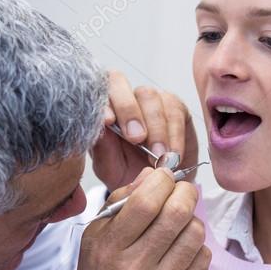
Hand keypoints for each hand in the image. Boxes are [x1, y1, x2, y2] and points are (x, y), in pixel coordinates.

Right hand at [36, 168, 210, 269]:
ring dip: (193, 222)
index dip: (164, 181)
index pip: (146, 200)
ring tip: (181, 228)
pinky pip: (203, 262)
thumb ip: (119, 205)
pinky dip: (197, 251)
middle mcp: (133, 268)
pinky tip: (182, 255)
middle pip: (177, 213)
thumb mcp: (93, 243)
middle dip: (186, 194)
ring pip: (195, 235)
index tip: (167, 177)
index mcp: (108, 247)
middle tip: (184, 194)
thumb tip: (151, 175)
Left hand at [92, 71, 198, 190]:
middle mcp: (122, 98)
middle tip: (136, 139)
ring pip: (150, 96)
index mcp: (101, 109)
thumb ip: (103, 150)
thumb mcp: (110, 168)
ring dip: (154, 128)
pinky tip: (173, 154)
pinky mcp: (175, 106)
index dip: (103, 102)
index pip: (95, 92)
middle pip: (120, 82)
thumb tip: (101, 130)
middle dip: (128, 109)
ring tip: (158, 155)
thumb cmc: (127, 172)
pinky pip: (174, 111)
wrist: (156, 187)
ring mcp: (149, 99)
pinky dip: (174, 135)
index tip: (108, 122)